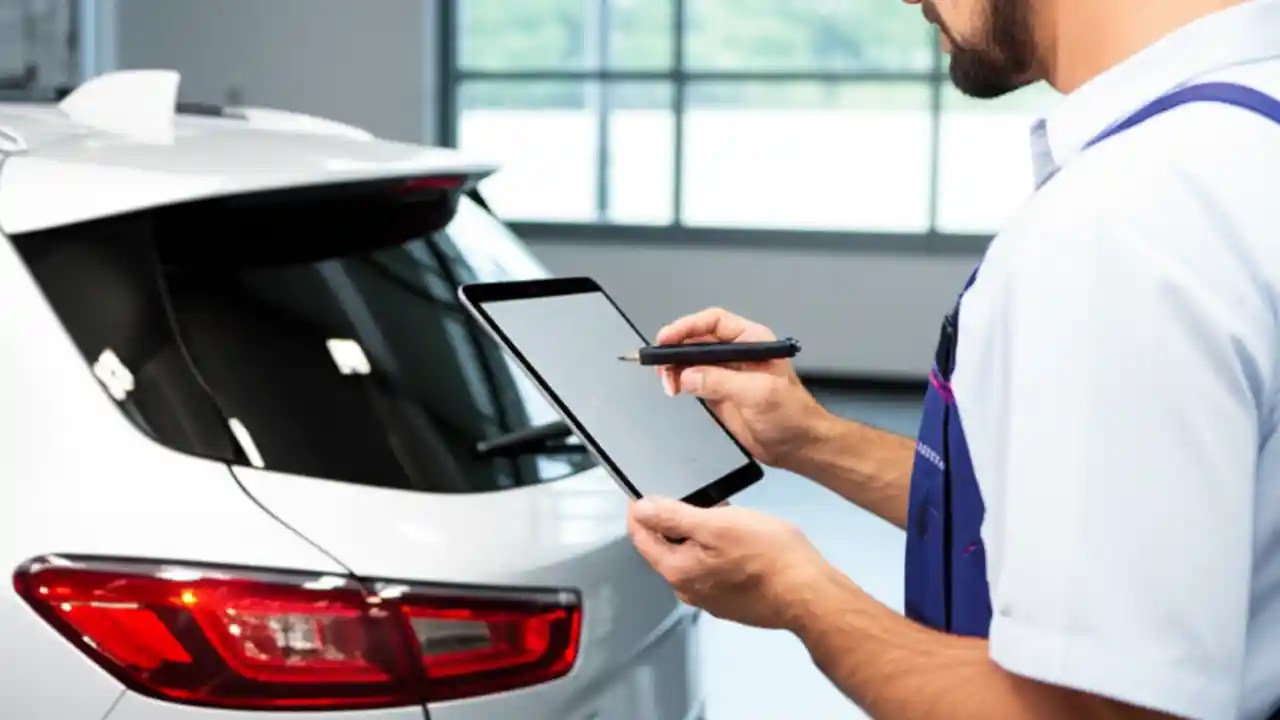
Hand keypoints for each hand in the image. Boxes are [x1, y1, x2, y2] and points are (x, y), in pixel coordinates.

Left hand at [627, 497, 833, 629]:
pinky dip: (713, 550)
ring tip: (715, 511)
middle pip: (664, 550)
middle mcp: (688, 590)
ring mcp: (711, 599)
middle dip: (668, 522)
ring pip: (690, 559)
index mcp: (677, 571)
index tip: (643, 491)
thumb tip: (640, 509)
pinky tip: (735, 537)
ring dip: (694, 535)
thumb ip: (673, 516)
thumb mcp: (717, 524)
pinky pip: (711, 569)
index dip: (638, 511)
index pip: (640, 537)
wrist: (809, 594)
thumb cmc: (767, 555)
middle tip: (686, 496)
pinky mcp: (732, 602)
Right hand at [655, 307, 831, 467]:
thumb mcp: (759, 393)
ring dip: (673, 368)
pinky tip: (673, 389)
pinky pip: (691, 381)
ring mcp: (726, 374)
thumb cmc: (793, 415)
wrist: (799, 446)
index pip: (713, 322)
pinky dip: (677, 383)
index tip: (667, 338)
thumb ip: (721, 381)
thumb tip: (688, 376)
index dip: (687, 326)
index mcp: (752, 341)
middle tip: (660, 363)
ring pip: (690, 360)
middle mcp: (737, 354)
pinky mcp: (718, 394)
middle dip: (675, 349)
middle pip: (696, 339)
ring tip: (667, 382)